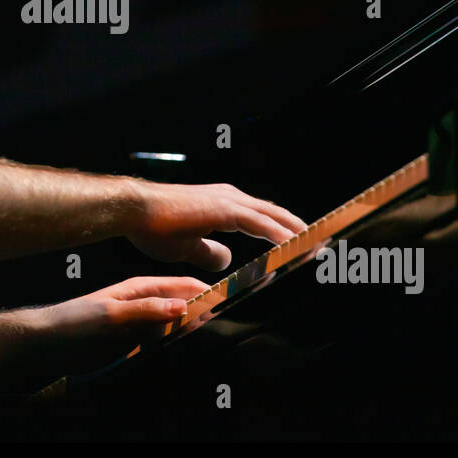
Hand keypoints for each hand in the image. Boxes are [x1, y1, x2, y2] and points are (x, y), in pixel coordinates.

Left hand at [35, 275, 213, 371]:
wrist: (49, 340)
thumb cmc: (74, 320)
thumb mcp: (110, 313)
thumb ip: (144, 309)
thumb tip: (182, 306)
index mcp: (140, 287)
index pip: (182, 285)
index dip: (205, 290)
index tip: (230, 296)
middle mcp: (144, 302)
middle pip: (182, 303)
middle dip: (205, 308)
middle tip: (229, 317)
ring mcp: (140, 321)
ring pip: (175, 322)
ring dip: (193, 326)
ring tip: (215, 333)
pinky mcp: (135, 340)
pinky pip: (163, 339)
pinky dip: (178, 341)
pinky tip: (188, 348)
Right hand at [125, 181, 307, 271]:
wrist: (133, 210)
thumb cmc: (153, 227)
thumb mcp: (187, 247)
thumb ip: (209, 252)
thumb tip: (228, 260)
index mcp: (224, 205)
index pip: (265, 219)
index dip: (286, 231)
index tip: (305, 245)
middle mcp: (232, 198)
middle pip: (277, 215)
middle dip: (302, 232)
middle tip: (324, 247)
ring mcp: (229, 201)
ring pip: (275, 218)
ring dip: (299, 234)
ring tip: (319, 249)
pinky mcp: (224, 209)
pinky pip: (262, 223)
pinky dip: (281, 235)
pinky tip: (295, 247)